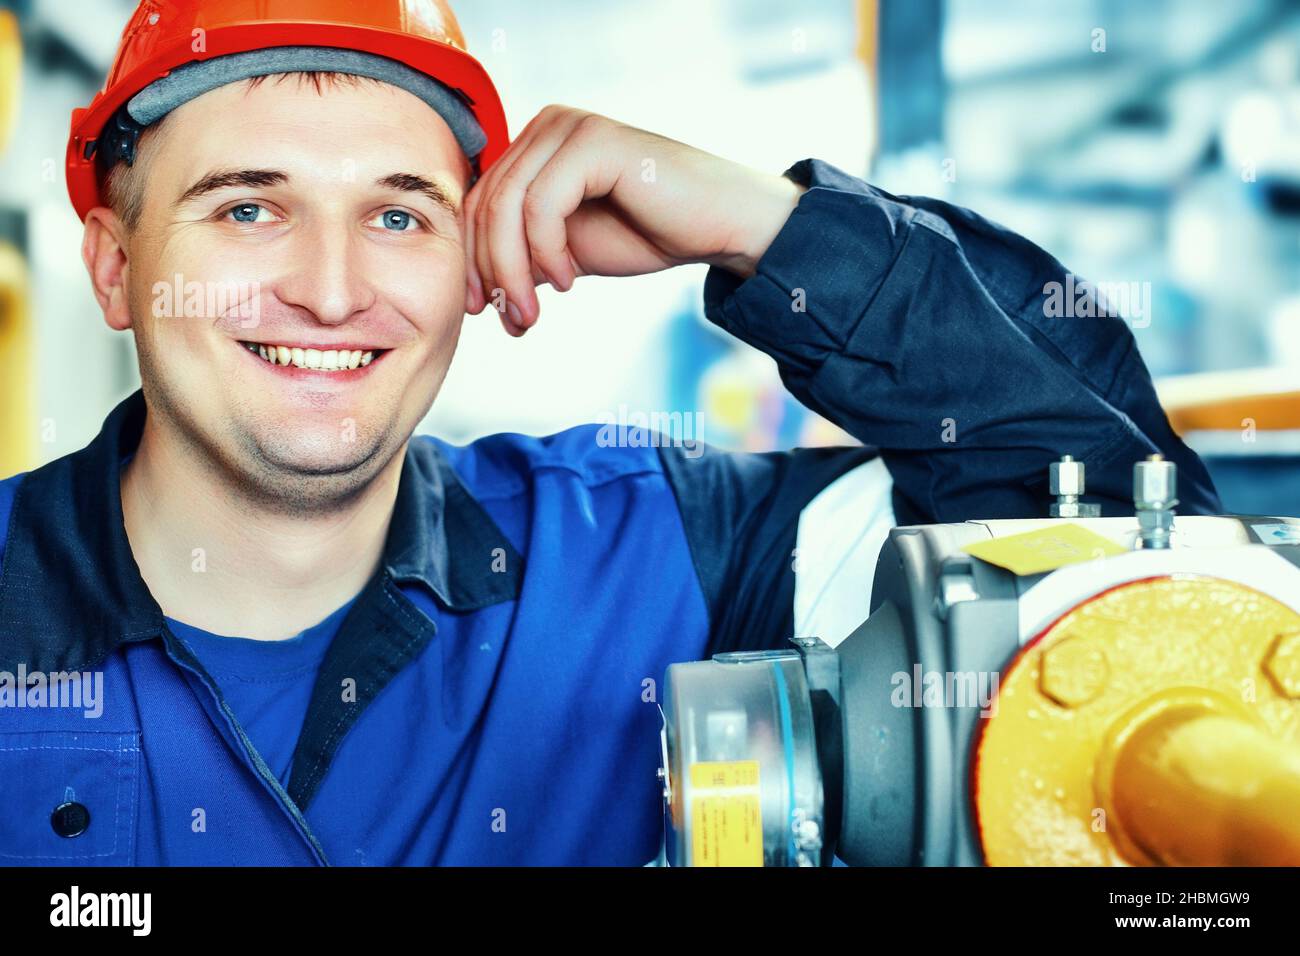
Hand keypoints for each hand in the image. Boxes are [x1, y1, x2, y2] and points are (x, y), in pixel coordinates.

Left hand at [461, 105, 804, 335]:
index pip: (481, 200)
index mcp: (537, 144)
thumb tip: (479, 288)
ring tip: (531, 314)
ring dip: (513, 271)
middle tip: (511, 321)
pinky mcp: (593, 142)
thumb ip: (526, 253)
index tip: (481, 310)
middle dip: (491, 272)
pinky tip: (569, 282)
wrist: (720, 226)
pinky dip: (546, 251)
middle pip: (488, 203)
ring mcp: (570, 128)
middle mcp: (548, 124)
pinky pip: (542, 205)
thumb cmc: (652, 233)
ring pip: (508, 206)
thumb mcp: (570, 249)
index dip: (472, 259)